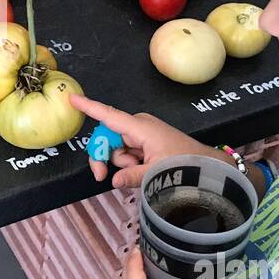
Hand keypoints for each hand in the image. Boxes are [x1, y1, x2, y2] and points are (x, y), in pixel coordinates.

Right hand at [69, 93, 220, 187]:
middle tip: (102, 177)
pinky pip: (127, 152)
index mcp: (140, 127)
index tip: (71, 97)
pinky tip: (144, 169)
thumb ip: (131, 176)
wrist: (206, 166)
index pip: (109, 115)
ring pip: (116, 148)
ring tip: (142, 171)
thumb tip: (113, 181)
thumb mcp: (155, 173)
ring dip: (122, 163)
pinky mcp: (146, 142)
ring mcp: (142, 134)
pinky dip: (130, 163)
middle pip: (107, 137)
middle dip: (104, 156)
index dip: (89, 107)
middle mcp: (138, 126)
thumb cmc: (184, 164)